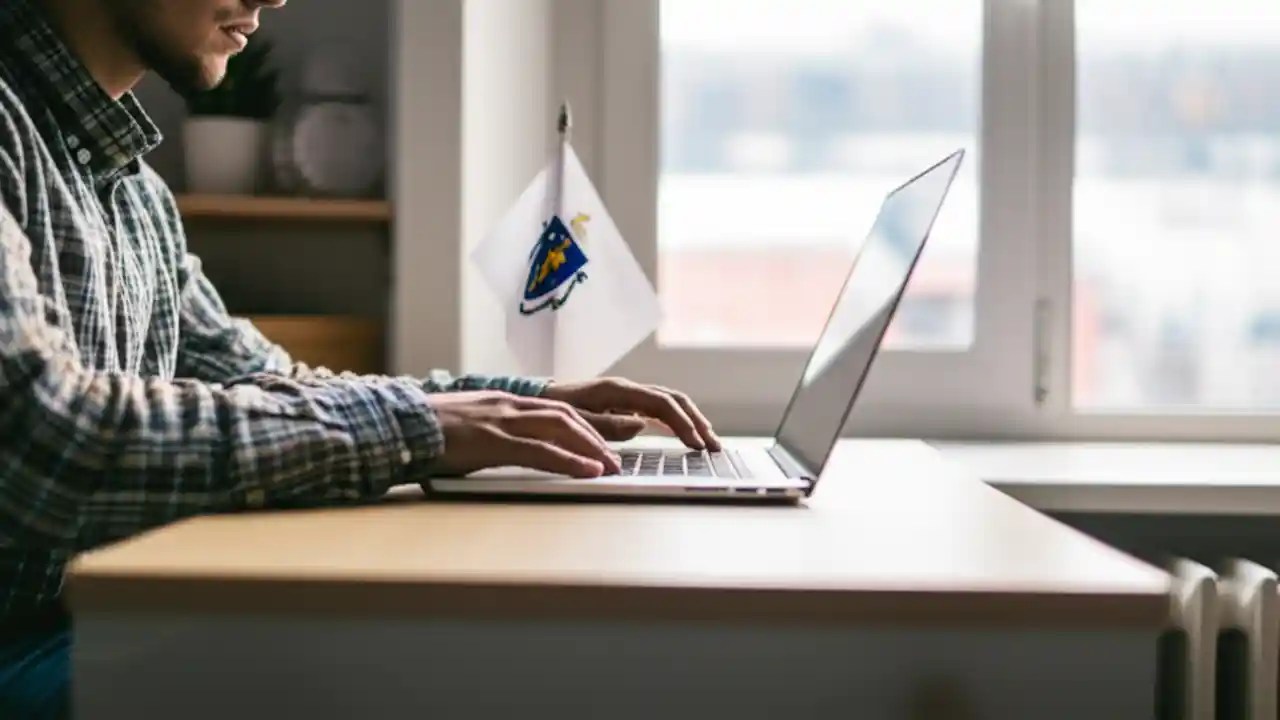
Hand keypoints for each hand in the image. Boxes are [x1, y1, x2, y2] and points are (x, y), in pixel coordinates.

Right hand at [429, 391, 623, 477]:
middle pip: (566, 415)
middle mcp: (507, 407)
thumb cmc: (426, 433)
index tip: (604, 444)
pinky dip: (568, 460)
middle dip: (596, 436)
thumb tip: (509, 448)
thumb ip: (493, 433)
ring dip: (591, 448)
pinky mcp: (491, 441)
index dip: (584, 425)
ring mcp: (500, 422)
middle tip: (617, 460)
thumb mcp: (468, 427)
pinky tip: (587, 472)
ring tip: (611, 468)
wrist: (396, 426)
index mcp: (503, 403)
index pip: (555, 409)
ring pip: (560, 427)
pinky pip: (539, 450)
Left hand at [541, 377, 720, 451]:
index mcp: (616, 391)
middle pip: (673, 399)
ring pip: (670, 403)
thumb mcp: (574, 421)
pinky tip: (687, 437)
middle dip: (696, 421)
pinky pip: (659, 410)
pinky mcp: (625, 404)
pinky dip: (677, 422)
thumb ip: (606, 425)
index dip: (682, 423)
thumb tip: (642, 425)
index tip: (696, 444)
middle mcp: (626, 389)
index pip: (661, 404)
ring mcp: (627, 396)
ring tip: (708, 442)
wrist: (535, 402)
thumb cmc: (550, 412)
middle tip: (713, 446)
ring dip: (691, 421)